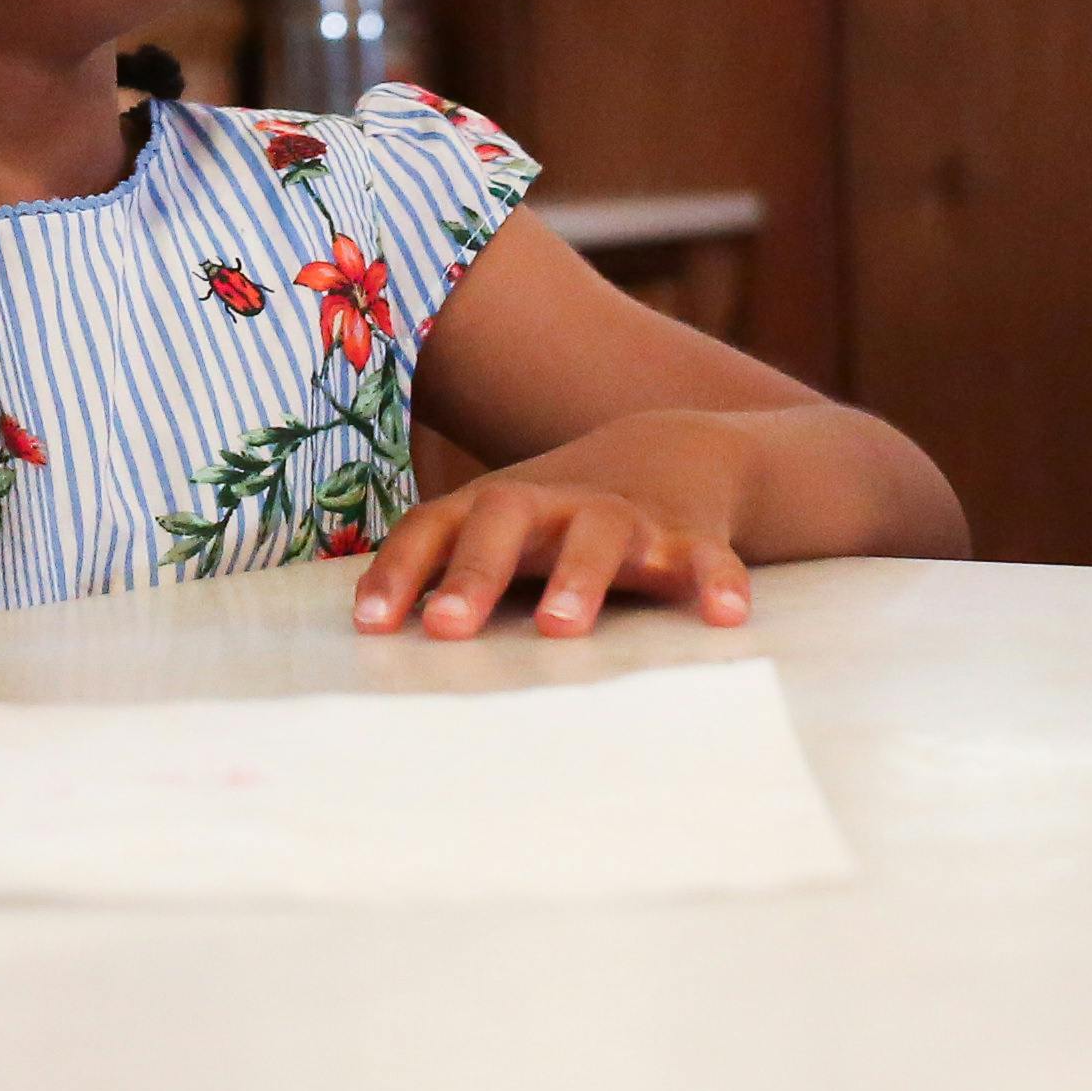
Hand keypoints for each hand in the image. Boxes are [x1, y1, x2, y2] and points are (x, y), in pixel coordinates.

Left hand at [350, 416, 766, 640]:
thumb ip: (440, 573)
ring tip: (562, 627)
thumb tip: (365, 637)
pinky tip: (726, 616)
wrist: (671, 453)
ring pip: (599, 538)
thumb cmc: (554, 519)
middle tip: (447, 627)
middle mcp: (553, 505)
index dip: (399, 572)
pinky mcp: (691, 538)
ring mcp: (624, 518)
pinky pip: (707, 558)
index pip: (434, 527)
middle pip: (507, 521)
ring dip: (578, 579)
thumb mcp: (497, 531)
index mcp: (496, 505)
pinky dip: (717, 582)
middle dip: (476, 573)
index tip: (370, 626)